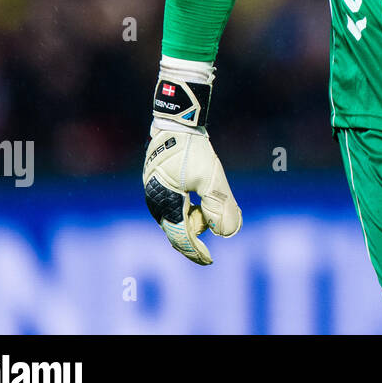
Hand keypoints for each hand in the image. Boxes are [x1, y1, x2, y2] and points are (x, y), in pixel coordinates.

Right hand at [143, 67, 241, 264]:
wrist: (177, 122)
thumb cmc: (193, 149)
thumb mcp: (212, 177)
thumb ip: (220, 206)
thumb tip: (227, 233)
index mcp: (165, 202)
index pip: (180, 236)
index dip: (195, 251)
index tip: (210, 260)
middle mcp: (155, 201)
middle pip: (177, 229)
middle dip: (196, 237)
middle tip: (212, 244)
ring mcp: (154, 193)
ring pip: (176, 218)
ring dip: (194, 221)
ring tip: (212, 214)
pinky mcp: (158, 185)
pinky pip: (174, 206)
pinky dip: (189, 210)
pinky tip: (201, 206)